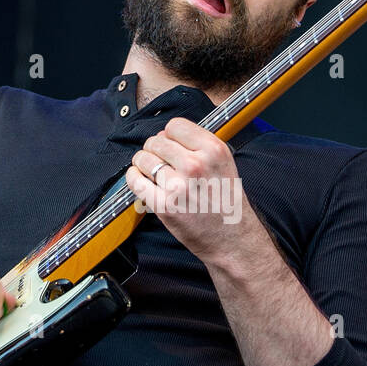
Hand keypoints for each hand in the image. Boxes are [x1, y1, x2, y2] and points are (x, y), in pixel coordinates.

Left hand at [125, 117, 263, 267]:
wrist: (232, 239)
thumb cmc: (227, 203)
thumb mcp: (224, 164)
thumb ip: (199, 146)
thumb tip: (165, 135)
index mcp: (213, 150)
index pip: (175, 126)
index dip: (168, 135)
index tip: (170, 145)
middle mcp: (196, 165)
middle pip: (156, 141)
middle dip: (154, 149)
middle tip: (160, 162)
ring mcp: (178, 186)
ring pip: (143, 159)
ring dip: (142, 163)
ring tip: (151, 173)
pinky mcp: (164, 206)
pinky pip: (135, 181)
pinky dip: (134, 178)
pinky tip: (141, 181)